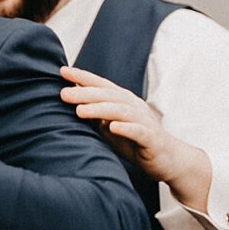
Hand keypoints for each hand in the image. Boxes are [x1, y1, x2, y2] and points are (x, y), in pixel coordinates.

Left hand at [59, 66, 206, 197]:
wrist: (166, 158)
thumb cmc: (132, 140)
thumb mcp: (108, 125)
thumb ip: (93, 113)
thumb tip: (69, 99)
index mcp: (122, 101)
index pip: (101, 85)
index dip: (83, 77)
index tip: (62, 71)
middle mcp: (133, 106)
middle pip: (109, 96)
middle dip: (85, 93)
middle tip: (64, 94)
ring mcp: (144, 121)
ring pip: (121, 111)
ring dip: (100, 109)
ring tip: (80, 111)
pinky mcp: (151, 138)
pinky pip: (138, 131)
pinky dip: (126, 128)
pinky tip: (112, 127)